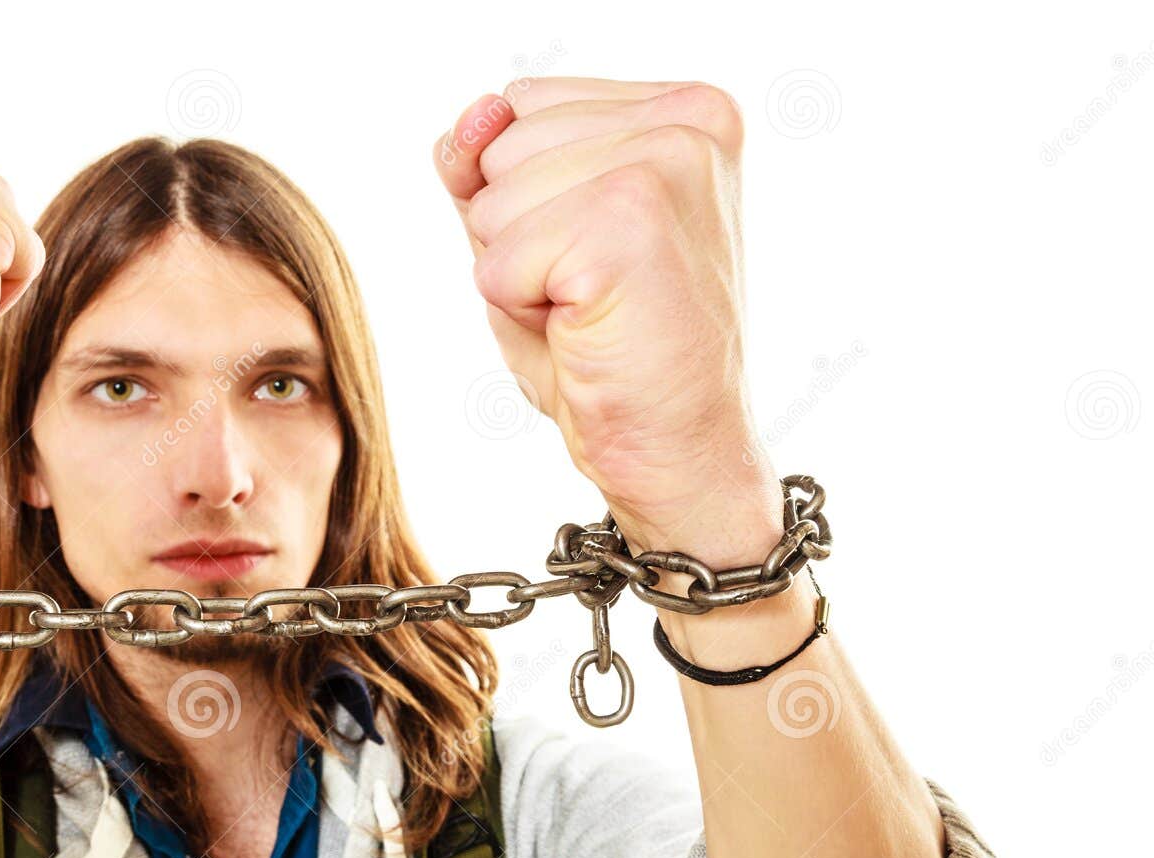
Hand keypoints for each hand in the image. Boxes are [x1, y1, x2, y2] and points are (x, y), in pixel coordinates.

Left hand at [435, 79, 781, 566]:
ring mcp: (665, 165)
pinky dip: (519, 311)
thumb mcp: (531, 234)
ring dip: (520, 274)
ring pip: (492, 201)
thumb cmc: (610, 351)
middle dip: (518, 235)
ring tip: (595, 311)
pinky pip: (496, 260)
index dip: (527, 201)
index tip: (600, 258)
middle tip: (596, 295)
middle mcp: (688, 122)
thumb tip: (468, 121)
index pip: (519, 107)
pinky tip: (589, 332)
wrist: (678, 450)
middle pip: (501, 146)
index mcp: (684, 110)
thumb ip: (487, 164)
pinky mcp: (629, 221)